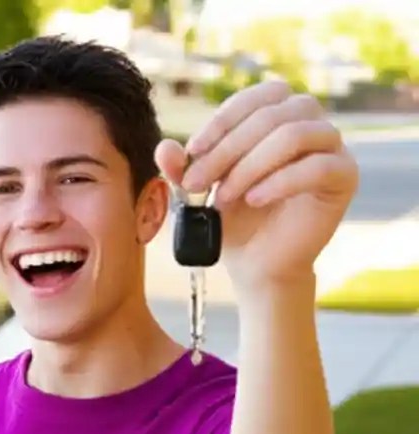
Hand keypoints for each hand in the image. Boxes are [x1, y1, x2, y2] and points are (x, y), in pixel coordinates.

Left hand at [154, 81, 359, 291]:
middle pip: (271, 115)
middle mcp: (309, 122)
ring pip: (293, 134)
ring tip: (224, 196)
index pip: (254, 98)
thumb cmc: (231, 216)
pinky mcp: (344, 177)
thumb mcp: (198, 189)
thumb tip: (164, 148)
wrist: (256, 261)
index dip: (221, 121)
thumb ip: (182, 166)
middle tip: (197, 183)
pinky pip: (317, 166)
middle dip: (227, 149)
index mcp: (277, 113)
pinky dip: (279, 182)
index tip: (192, 151)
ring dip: (250, 165)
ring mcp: (332, 147)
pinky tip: (254, 200)